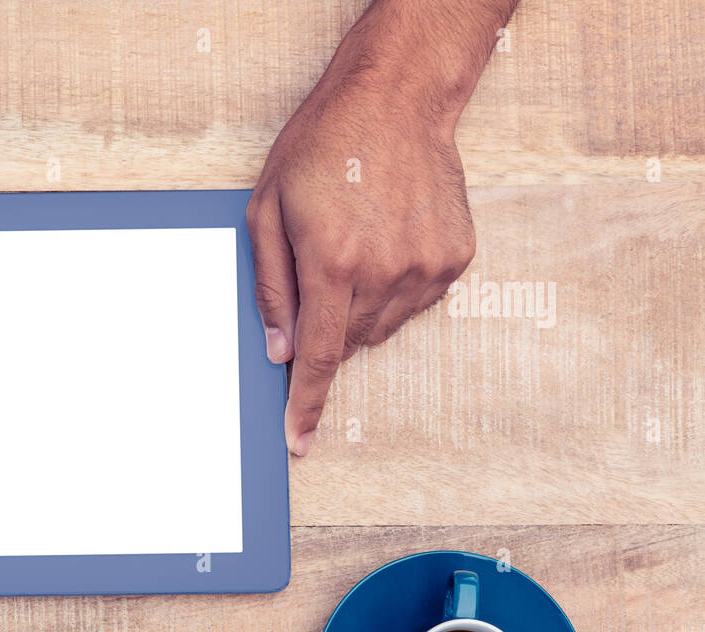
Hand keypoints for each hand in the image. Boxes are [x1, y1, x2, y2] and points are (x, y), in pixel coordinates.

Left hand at [247, 5, 484, 456]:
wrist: (397, 100)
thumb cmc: (322, 148)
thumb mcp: (267, 211)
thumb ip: (272, 288)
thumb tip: (277, 350)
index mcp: (332, 262)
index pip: (316, 358)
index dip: (305, 404)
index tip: (298, 442)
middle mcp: (384, 271)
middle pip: (345, 344)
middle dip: (323, 328)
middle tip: (318, 273)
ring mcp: (426, 266)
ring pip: (380, 328)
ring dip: (358, 307)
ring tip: (354, 244)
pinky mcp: (454, 259)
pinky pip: (413, 302)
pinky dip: (392, 287)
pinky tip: (386, 239)